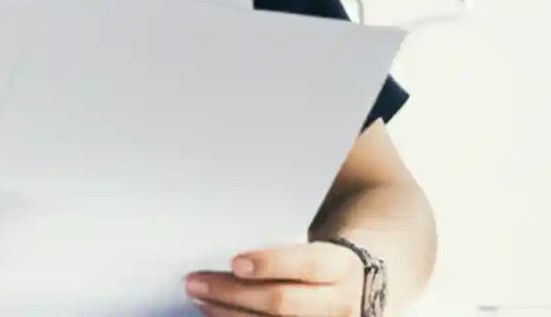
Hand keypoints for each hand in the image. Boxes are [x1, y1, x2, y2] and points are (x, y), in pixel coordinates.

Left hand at [184, 242, 363, 316]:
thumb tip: (224, 241)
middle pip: (283, 302)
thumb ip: (279, 243)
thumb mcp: (313, 244)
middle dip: (234, 293)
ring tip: (198, 297)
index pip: (307, 264)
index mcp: (340, 267)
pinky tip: (214, 312)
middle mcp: (338, 303)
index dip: (271, 264)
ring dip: (226, 312)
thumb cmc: (318, 257)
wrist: (354, 285)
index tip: (235, 261)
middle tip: (195, 281)